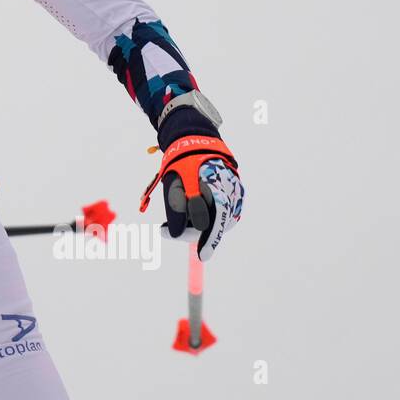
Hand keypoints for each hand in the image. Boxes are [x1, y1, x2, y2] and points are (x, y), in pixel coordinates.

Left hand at [140, 136, 243, 261]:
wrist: (195, 142)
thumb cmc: (182, 163)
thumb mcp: (174, 184)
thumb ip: (177, 209)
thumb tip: (176, 234)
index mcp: (218, 185)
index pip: (217, 218)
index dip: (210, 239)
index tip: (202, 256)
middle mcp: (232, 191)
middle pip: (217, 223)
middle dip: (193, 232)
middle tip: (165, 231)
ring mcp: (235, 193)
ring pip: (219, 220)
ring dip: (199, 224)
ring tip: (175, 216)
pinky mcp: (234, 195)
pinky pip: (221, 214)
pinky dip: (205, 217)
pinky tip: (189, 211)